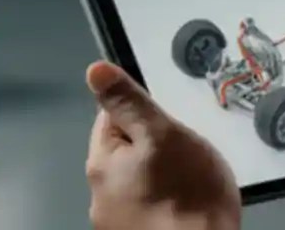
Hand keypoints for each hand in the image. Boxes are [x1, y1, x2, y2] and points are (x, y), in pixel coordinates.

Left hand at [85, 62, 240, 229]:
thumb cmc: (188, 192)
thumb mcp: (163, 134)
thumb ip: (130, 103)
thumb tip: (94, 70)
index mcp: (101, 164)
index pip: (110, 118)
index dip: (141, 114)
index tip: (167, 124)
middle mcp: (100, 196)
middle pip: (124, 152)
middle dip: (151, 147)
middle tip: (185, 153)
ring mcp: (116, 223)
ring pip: (137, 181)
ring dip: (157, 176)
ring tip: (189, 181)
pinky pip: (148, 207)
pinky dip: (163, 202)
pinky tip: (185, 205)